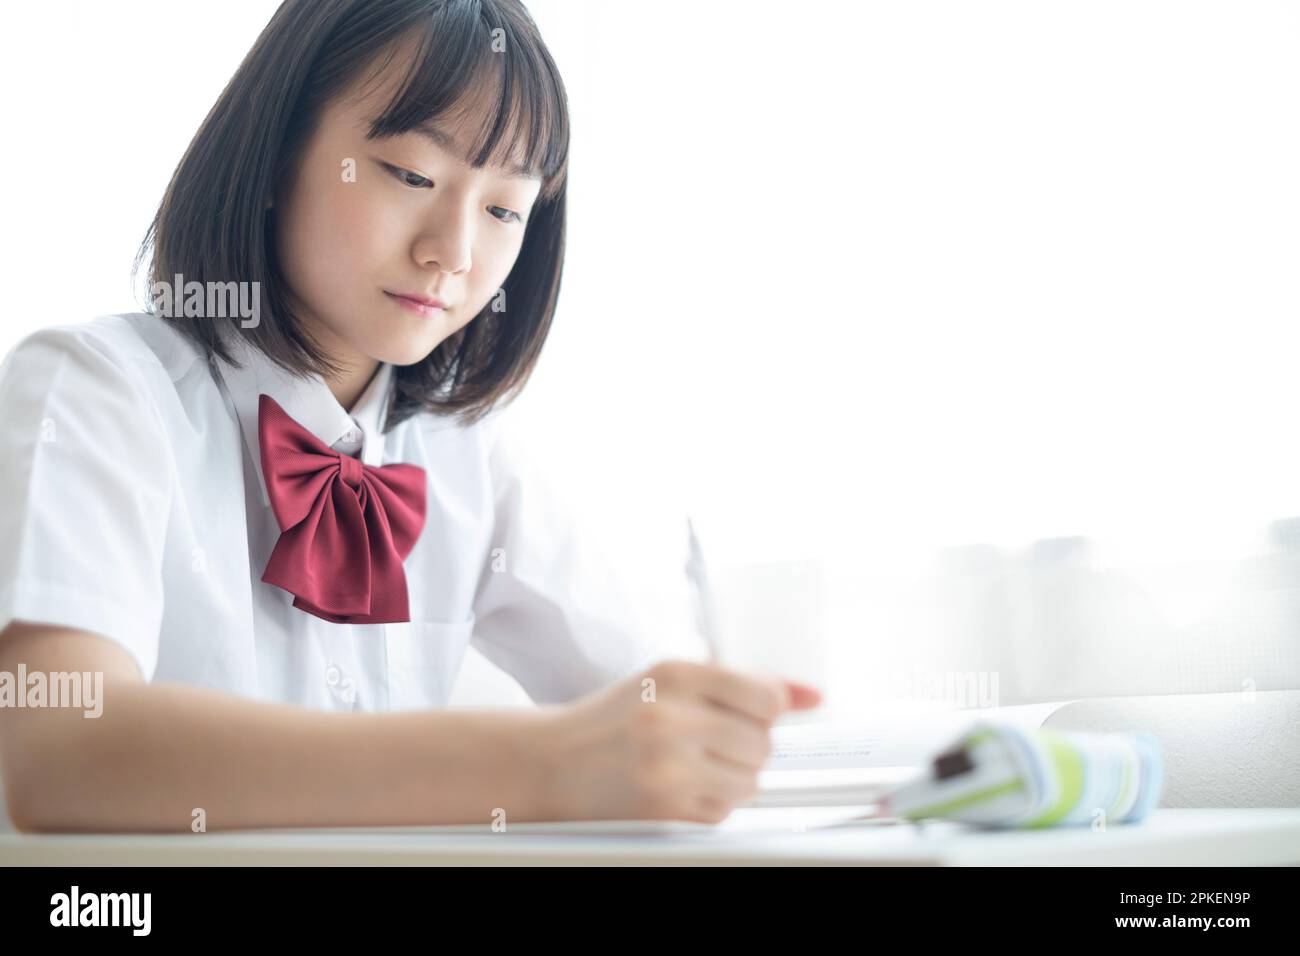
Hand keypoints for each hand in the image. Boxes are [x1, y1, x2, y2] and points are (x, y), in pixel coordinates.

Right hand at [532, 659, 821, 822]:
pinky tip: (680, 787)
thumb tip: (813, 696)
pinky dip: (712, 803)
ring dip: (733, 778)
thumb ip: (741, 682)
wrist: (552, 762)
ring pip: (749, 781)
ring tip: (694, 765)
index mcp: (674, 675)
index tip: (753, 713)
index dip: (767, 710)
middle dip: (746, 746)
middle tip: (711, 741)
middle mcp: (671, 718)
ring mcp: (668, 767)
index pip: (765, 696)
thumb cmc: (613, 719)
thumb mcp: (668, 680)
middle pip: (762, 743)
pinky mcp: (665, 809)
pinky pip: (723, 812)